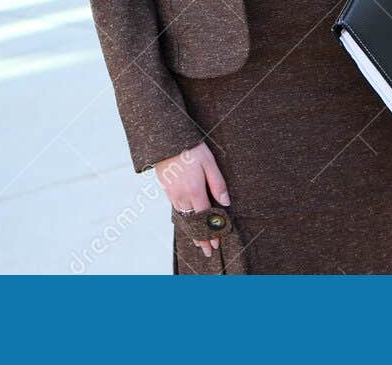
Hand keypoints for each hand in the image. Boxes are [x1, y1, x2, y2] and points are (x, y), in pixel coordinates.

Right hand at [154, 142, 229, 258]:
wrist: (165, 139)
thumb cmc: (190, 148)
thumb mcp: (209, 162)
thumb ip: (218, 184)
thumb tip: (226, 203)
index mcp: (194, 190)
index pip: (204, 217)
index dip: (211, 232)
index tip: (216, 244)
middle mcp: (181, 195)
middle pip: (193, 222)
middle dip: (201, 238)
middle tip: (208, 251)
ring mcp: (172, 193)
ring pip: (183, 217)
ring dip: (191, 231)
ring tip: (198, 242)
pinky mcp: (166, 189)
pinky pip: (176, 209)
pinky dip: (183, 220)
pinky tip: (187, 222)